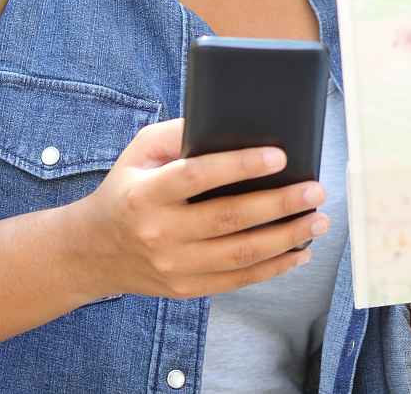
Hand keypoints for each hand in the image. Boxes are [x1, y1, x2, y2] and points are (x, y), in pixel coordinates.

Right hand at [60, 118, 327, 302]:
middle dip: (280, 204)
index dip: (240, 166)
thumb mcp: (141, 151)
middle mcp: (159, 232)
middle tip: (316, 190)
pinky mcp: (184, 288)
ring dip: (287, 238)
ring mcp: (172, 265)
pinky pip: (237, 280)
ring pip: (240, 254)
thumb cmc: (128, 187)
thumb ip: (180, 132)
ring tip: (318, 220)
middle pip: (229, 218)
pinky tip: (300, 251)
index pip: (198, 177)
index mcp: (147, 193)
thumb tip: (233, 122)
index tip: (280, 156)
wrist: (92, 250)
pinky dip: (273, 267)